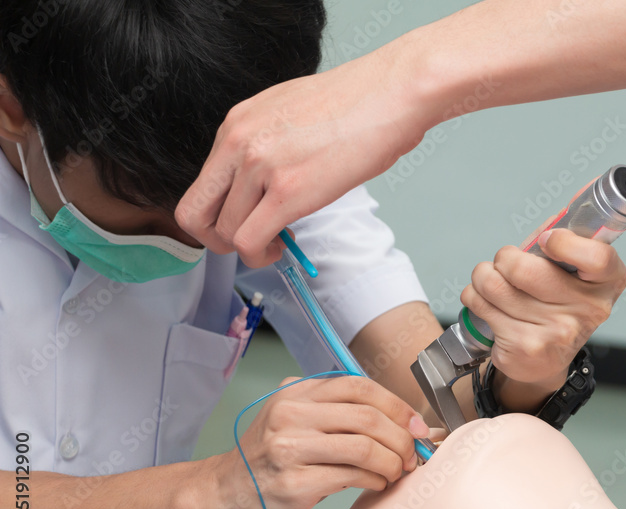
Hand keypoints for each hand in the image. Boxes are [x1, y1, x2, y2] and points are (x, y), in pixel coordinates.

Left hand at [175, 42, 430, 267]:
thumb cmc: (358, 104)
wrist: (390, 94)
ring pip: (226, 233)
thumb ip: (266, 144)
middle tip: (247, 242)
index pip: (200, 185)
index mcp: (237, 123)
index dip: (216, 215)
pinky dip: (261, 256)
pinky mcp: (289, 192)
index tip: (240, 221)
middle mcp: (239, 143)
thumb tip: (264, 180)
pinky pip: (250, 241)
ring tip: (277, 242)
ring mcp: (261, 167)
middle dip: (216, 239)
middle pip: (194, 214)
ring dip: (249, 250)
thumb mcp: (290, 113)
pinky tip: (283, 246)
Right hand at [200, 376, 428, 508]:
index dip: (397, 406)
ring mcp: (290, 449)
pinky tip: (376, 484)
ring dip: (392, 462)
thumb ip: (334, 410)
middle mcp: (291, 415)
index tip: (417, 426)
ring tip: (396, 472)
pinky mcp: (294, 483)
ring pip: (364, 447)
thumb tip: (401, 418)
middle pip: (368, 417)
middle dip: (402, 438)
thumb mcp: (291, 418)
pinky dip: (375, 481)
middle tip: (412, 455)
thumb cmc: (264, 459)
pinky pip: (351, 477)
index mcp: (296, 393)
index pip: (359, 386)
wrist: (220, 494)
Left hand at [461, 226, 625, 387]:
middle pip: (525, 270)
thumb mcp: (574, 273)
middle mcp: (587, 310)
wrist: (546, 361)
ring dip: (483, 275)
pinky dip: (474, 297)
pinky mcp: (523, 346)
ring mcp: (555, 332)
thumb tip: (566, 207)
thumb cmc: (558, 305)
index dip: (565, 243)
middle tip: (507, 261)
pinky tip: (488, 303)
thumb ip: (567, 239)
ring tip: (491, 280)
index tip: (546, 240)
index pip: (597, 258)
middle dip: (505, 257)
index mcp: (608, 283)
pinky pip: (480, 305)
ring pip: (494, 285)